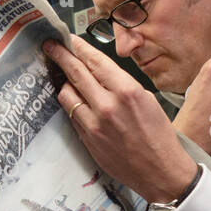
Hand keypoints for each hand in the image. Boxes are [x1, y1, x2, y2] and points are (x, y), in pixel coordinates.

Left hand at [45, 36, 198, 203]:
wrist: (160, 171)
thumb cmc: (158, 135)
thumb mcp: (148, 100)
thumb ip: (121, 85)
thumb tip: (99, 73)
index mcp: (127, 91)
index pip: (96, 62)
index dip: (79, 48)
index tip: (69, 39)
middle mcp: (107, 106)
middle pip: (76, 74)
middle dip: (60, 56)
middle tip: (50, 46)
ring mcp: (94, 124)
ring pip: (67, 94)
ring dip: (65, 82)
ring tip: (65, 76)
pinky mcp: (87, 140)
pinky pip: (72, 115)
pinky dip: (72, 104)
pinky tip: (74, 99)